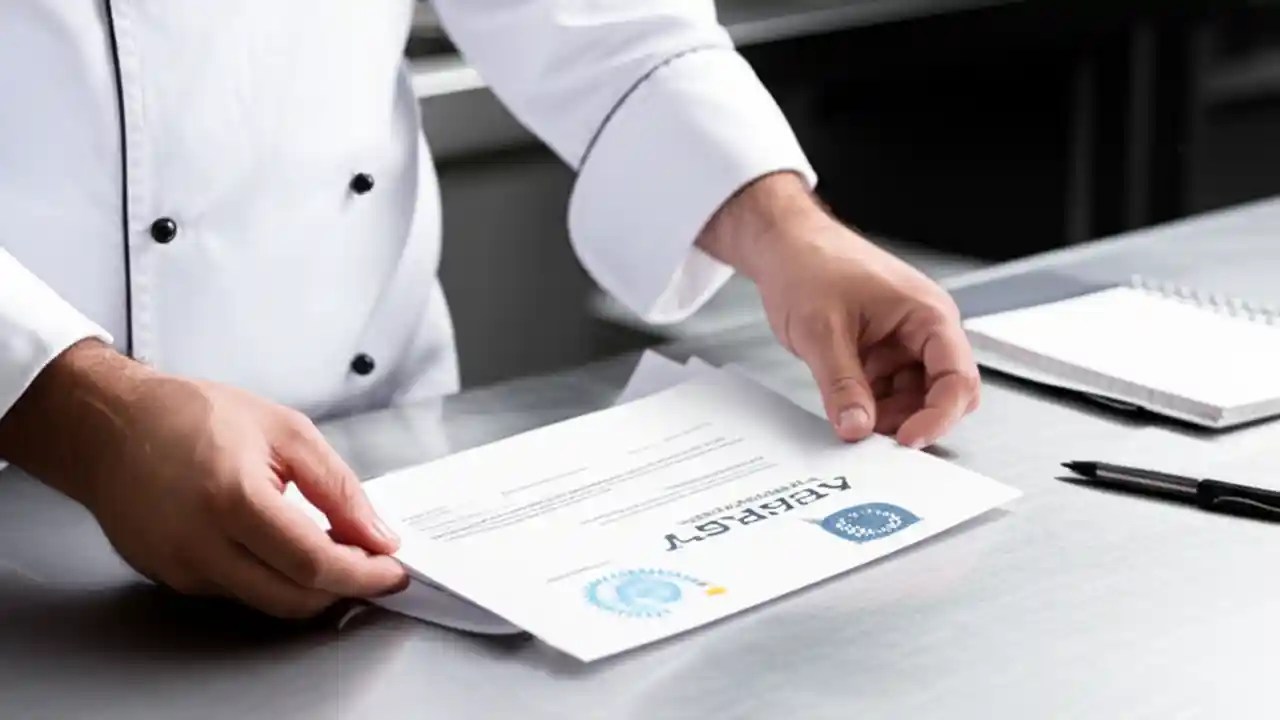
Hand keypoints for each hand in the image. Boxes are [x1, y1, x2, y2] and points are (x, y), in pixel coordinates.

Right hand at [0, 340, 406, 617]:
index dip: (362, 574)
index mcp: (232, 498)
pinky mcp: (170, 578)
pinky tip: (282, 546)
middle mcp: (200, 543)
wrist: (110, 426)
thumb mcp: (285, 430)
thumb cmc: (189, 415)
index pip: (313, 562)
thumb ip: (338, 487)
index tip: (392, 570)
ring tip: (332, 549)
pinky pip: (237, 591)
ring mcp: (181, 568)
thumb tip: (376, 534)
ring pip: (267, 602)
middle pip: (293, 597)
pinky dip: (272, 577)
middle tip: (372, 564)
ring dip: (310, 586)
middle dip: (344, 588)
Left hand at [697, 174, 980, 447]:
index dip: (938, 416)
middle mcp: (924, 330)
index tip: (906, 442)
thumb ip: (842, 385)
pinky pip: (888, 391)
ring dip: (887, 416)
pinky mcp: (881, 353)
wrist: (784, 245)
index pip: (957, 378)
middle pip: (943, 394)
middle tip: (875, 439)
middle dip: (912, 420)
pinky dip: (870, 406)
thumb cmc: (810, 264)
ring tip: (851, 419)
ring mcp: (903, 342)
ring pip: (913, 398)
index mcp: (927, 315)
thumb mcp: (821, 331)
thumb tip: (857, 428)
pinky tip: (847, 409)